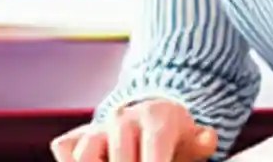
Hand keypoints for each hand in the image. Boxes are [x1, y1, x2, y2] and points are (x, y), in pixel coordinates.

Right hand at [50, 99, 216, 161]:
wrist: (149, 118)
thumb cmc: (173, 139)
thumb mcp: (192, 140)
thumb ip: (201, 143)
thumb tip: (208, 137)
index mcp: (156, 117)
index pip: (154, 145)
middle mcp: (122, 117)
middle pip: (120, 155)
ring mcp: (97, 126)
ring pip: (84, 152)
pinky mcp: (77, 135)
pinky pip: (64, 148)